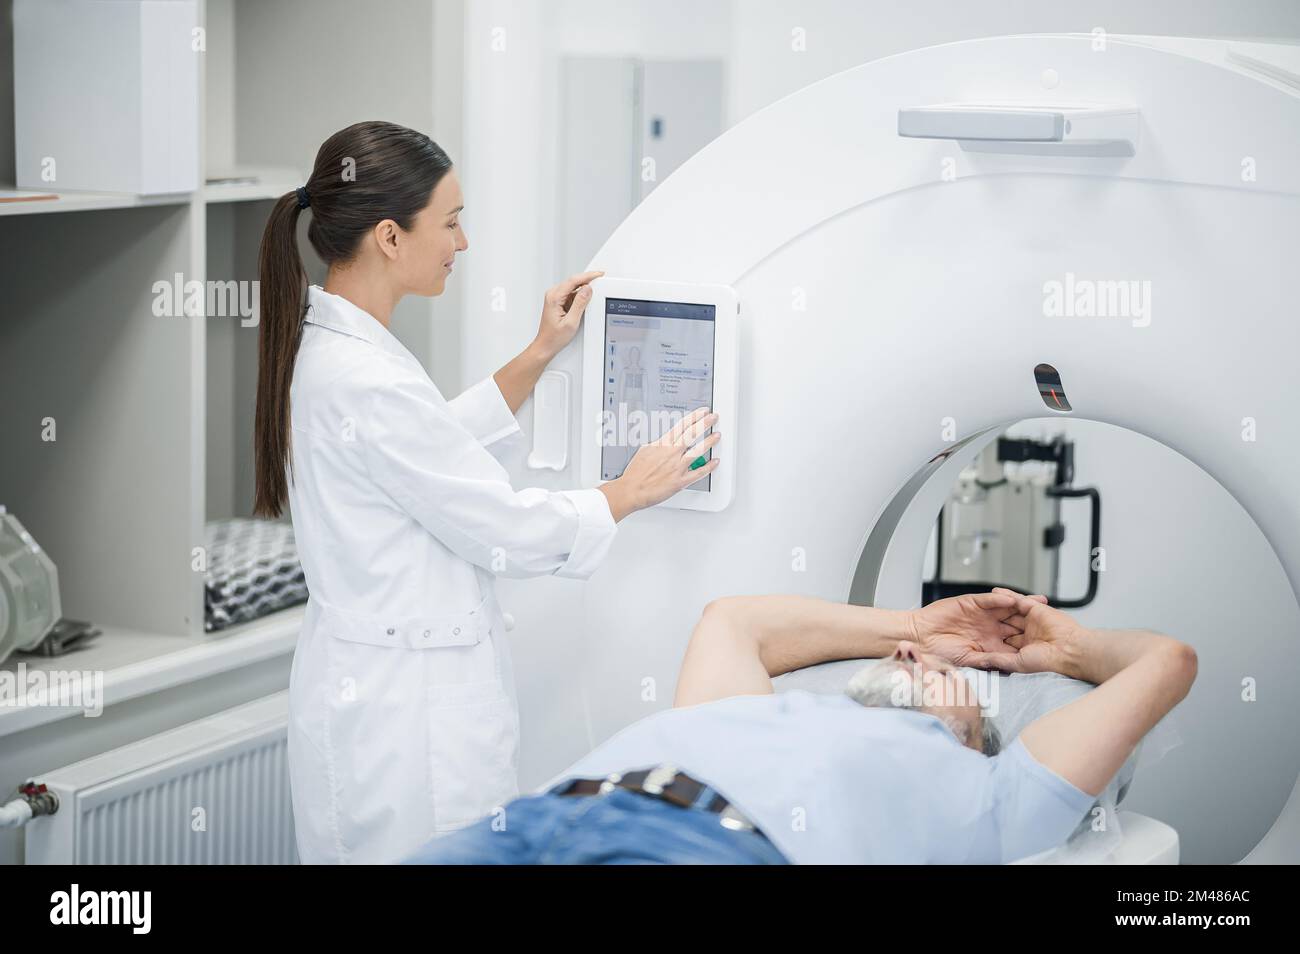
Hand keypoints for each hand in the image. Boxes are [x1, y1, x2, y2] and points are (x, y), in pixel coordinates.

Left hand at [533, 270, 602, 359]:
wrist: (546, 345)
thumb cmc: (554, 337)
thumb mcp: (571, 322)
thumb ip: (580, 304)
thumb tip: (587, 290)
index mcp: (554, 298)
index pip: (573, 280)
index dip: (588, 276)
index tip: (598, 274)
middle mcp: (553, 295)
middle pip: (573, 281)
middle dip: (587, 280)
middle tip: (600, 280)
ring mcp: (555, 297)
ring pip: (573, 287)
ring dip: (584, 289)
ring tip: (594, 293)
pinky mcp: (558, 301)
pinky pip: (571, 293)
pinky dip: (580, 295)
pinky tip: (586, 300)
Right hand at [598, 407, 719, 520]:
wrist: (631, 490)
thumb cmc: (635, 473)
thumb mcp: (645, 450)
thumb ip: (658, 444)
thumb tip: (665, 440)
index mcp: (662, 444)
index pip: (681, 425)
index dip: (694, 416)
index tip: (702, 411)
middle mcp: (672, 453)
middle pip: (691, 434)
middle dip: (705, 423)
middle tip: (714, 417)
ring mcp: (677, 467)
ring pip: (698, 450)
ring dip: (709, 442)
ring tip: (717, 435)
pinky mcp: (680, 481)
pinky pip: (698, 473)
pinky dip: (709, 467)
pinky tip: (715, 462)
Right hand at [910, 590, 1043, 668]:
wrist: (921, 637)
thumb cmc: (939, 652)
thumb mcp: (968, 660)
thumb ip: (987, 661)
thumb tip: (1006, 667)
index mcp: (990, 643)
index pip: (1015, 641)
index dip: (1032, 641)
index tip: (1049, 644)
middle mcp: (989, 627)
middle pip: (1017, 622)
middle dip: (1034, 620)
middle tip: (1053, 618)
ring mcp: (981, 615)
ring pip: (1007, 608)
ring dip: (1022, 605)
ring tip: (1039, 603)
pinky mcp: (971, 603)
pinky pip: (989, 600)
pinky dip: (999, 599)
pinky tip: (1012, 599)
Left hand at [968, 592, 1089, 674]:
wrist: (1068, 650)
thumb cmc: (1049, 661)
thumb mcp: (1017, 662)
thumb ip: (998, 660)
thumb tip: (982, 661)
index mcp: (1024, 647)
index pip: (1003, 641)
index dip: (989, 638)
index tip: (973, 637)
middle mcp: (1027, 634)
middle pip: (1005, 624)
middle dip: (990, 620)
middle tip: (974, 617)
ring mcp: (1031, 621)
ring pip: (1010, 611)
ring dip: (996, 605)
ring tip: (981, 601)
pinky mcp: (1036, 610)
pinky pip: (1018, 600)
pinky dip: (1007, 596)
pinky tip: (995, 592)